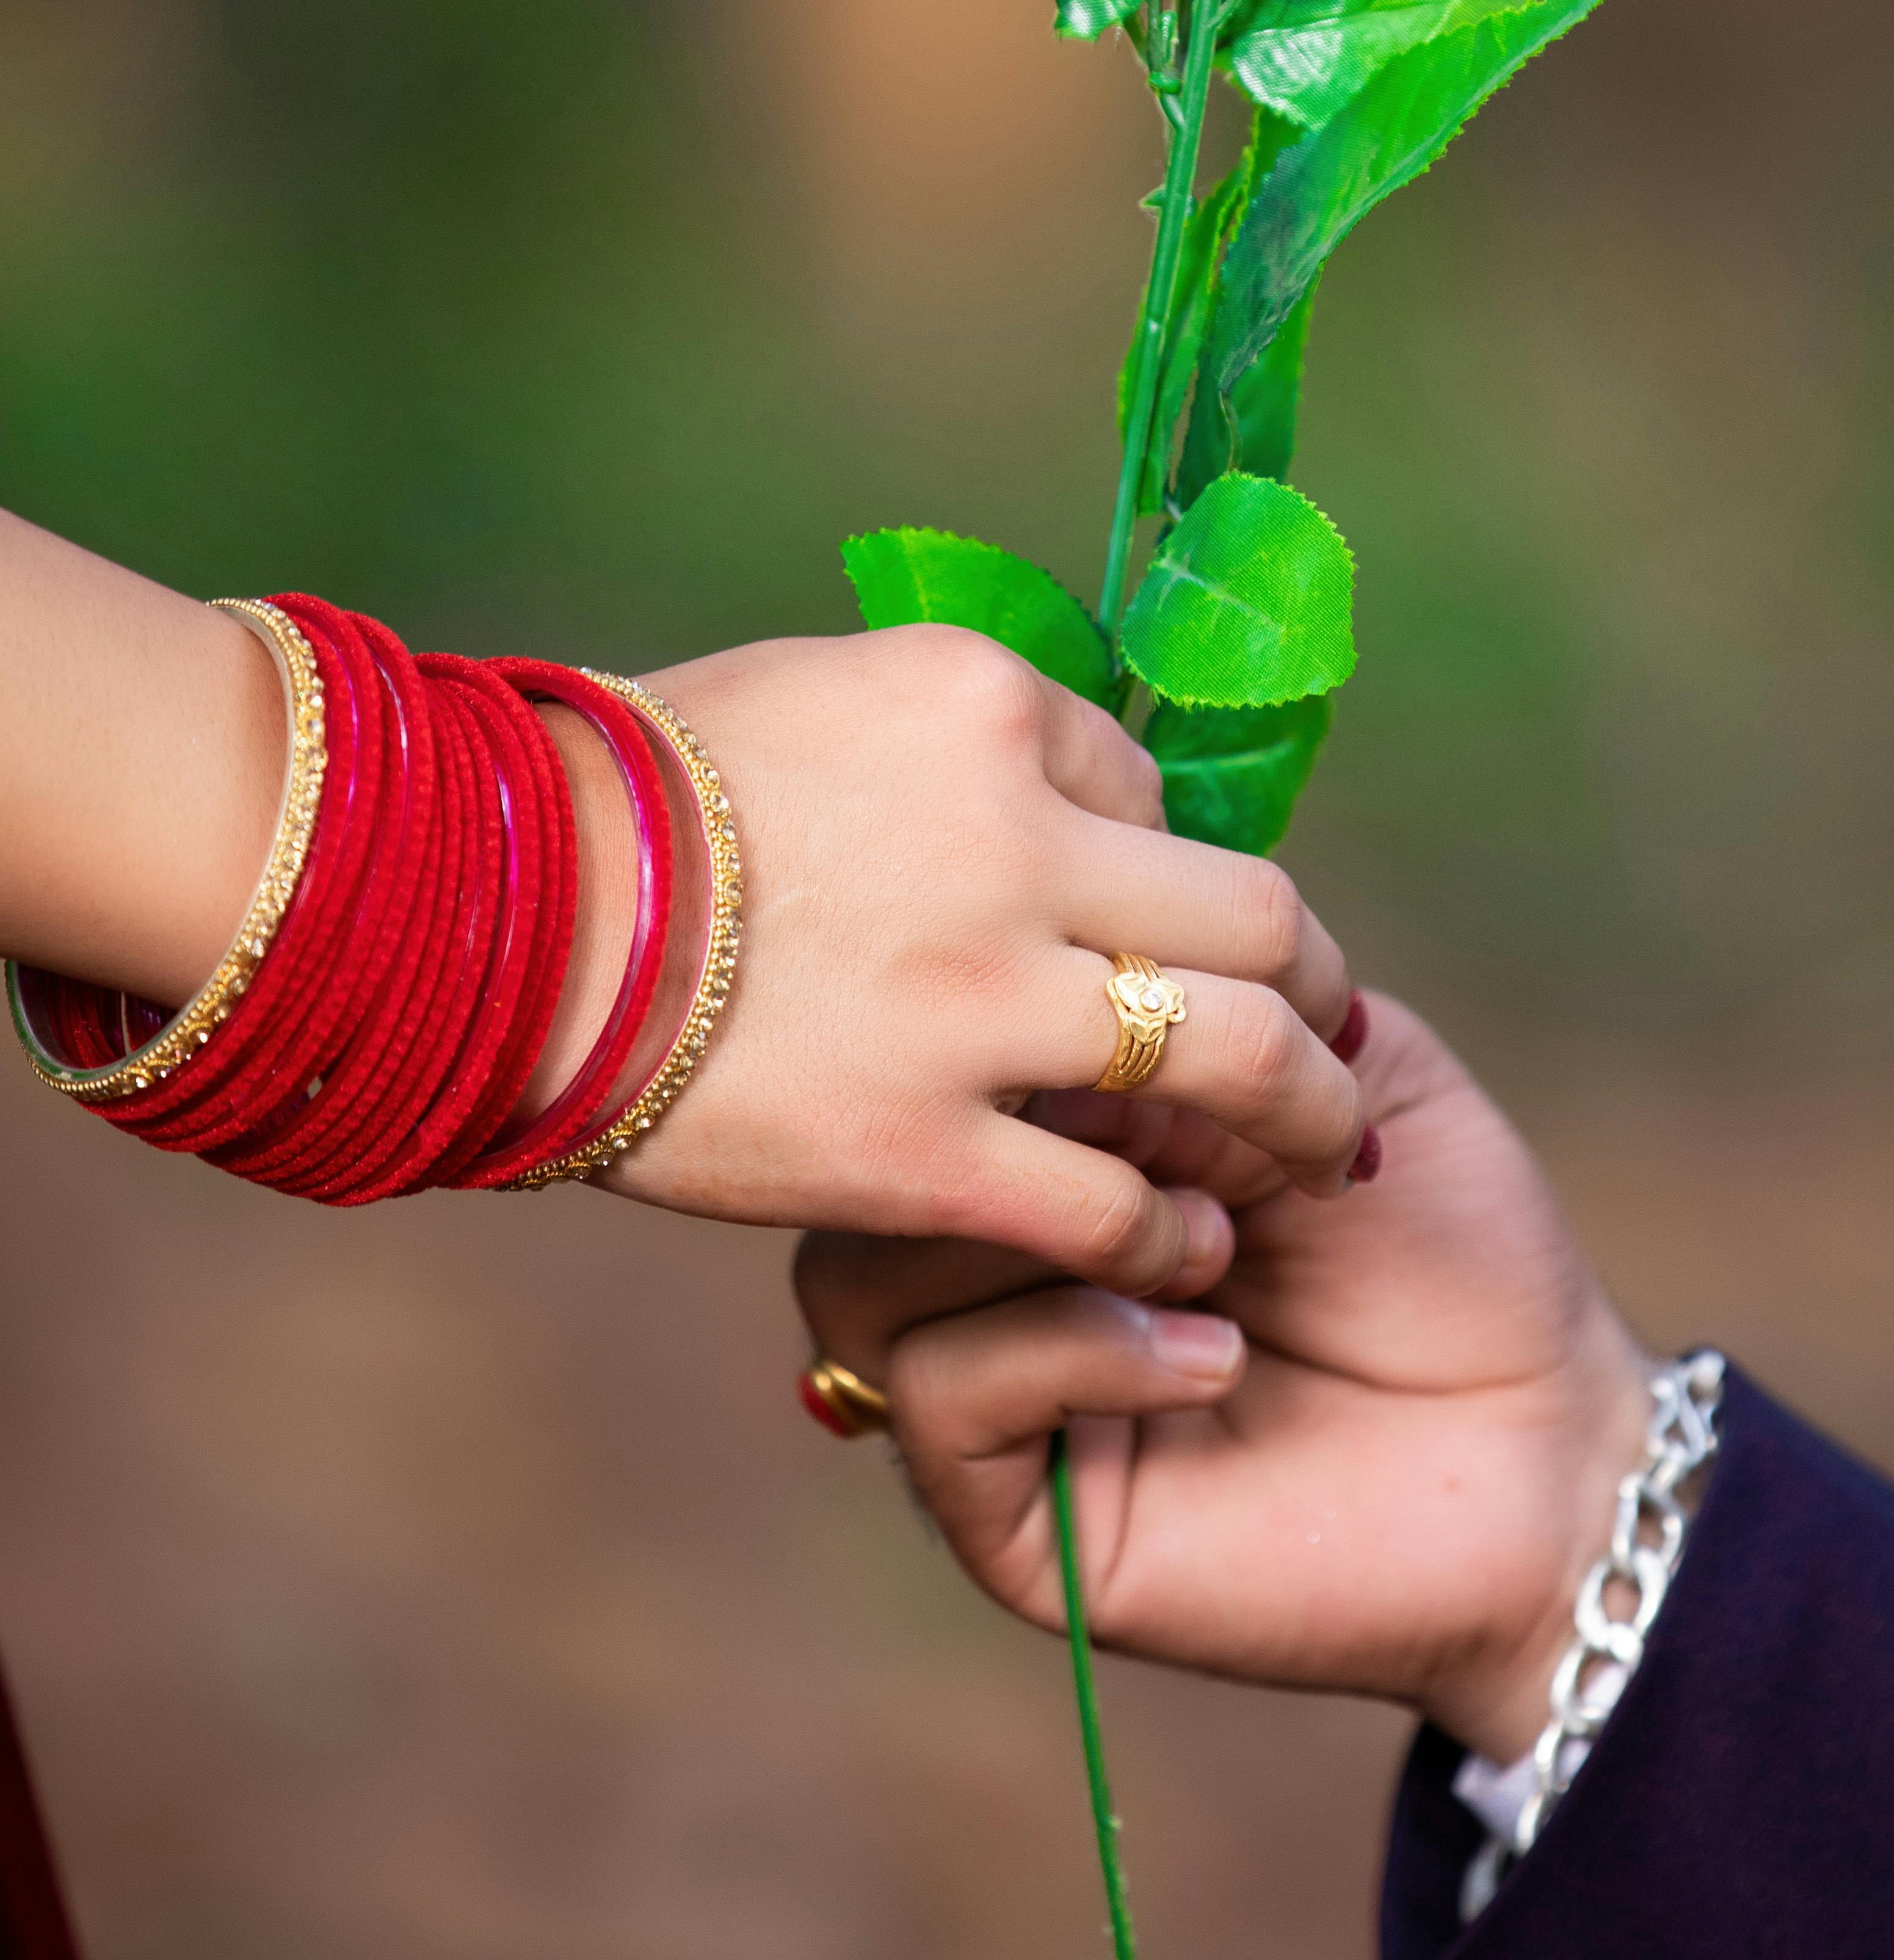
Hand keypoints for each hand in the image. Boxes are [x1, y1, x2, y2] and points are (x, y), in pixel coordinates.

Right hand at [560, 626, 1364, 1286]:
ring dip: (1300, 1116)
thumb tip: (1047, 792)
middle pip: (1258, 917)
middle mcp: (1014, 843)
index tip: (1165, 932)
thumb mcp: (820, 702)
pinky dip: (1168, 1237)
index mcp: (986, 707)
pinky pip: (1114, 1207)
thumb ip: (951, 754)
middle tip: (1339, 1042)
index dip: (1163, 866)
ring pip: (1235, 1060)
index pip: (1150, 785)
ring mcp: (976, 1002)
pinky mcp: (921, 1149)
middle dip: (1318, 987)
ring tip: (1318, 1160)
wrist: (488, 921)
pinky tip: (1184, 1256)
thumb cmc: (628, 797)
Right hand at [793, 997, 1654, 1761]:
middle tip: (1178, 1145)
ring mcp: (996, 1396)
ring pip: (856, 1282)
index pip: (936, 1048)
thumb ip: (1206, 999)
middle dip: (1008, 1118)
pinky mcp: (1012, 1523)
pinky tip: (1214, 1354)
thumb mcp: (1345, 1060)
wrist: (1544, 1440)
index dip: (1020, 1007)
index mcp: (1055, 1141)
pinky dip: (1074, 1348)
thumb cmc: (1448, 1241)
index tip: (1152, 1015)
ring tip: (1208, 1250)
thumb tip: (1044, 994)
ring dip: (1034, 1234)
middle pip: (860, 1160)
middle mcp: (996, 1264)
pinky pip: (940, 1400)